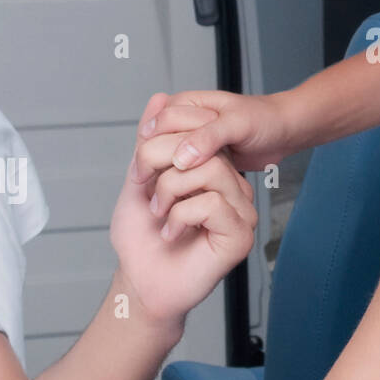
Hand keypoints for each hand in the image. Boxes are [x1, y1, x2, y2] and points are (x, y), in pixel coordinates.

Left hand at [110, 96, 257, 325]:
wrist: (141, 281)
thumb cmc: (141, 239)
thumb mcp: (138, 180)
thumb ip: (150, 141)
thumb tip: (159, 97)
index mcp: (211, 173)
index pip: (197, 134)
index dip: (160, 145)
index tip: (139, 174)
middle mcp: (231, 189)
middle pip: (205, 149)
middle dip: (161, 166)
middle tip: (148, 198)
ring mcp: (240, 212)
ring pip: (212, 171)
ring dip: (171, 192)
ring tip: (161, 216)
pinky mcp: (241, 234)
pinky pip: (214, 203)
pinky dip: (182, 216)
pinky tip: (173, 234)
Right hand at [131, 88, 295, 180]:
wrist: (284, 131)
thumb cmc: (265, 121)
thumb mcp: (238, 125)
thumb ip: (208, 138)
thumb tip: (180, 158)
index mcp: (188, 103)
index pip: (158, 124)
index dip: (149, 148)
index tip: (144, 174)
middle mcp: (186, 119)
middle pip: (155, 141)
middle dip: (149, 163)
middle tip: (145, 188)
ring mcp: (192, 138)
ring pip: (164, 156)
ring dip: (160, 174)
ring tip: (156, 196)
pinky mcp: (200, 155)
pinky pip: (179, 167)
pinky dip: (175, 180)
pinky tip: (173, 196)